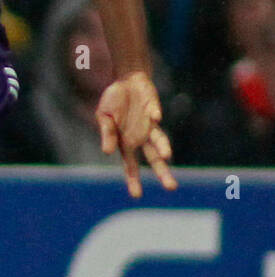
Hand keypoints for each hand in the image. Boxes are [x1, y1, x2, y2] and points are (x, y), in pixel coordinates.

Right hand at [95, 71, 176, 196]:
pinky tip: (154, 116)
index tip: (136, 195)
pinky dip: (154, 115)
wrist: (127, 81)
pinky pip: (154, 114)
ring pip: (160, 141)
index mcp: (125, 142)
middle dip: (162, 173)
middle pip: (154, 159)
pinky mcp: (154, 110)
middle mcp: (141, 137)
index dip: (133, 179)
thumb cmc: (113, 101)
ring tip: (166, 156)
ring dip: (163, 148)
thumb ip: (106, 133)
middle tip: (172, 188)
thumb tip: (108, 152)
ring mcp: (150, 125)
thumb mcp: (103, 116)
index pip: (130, 165)